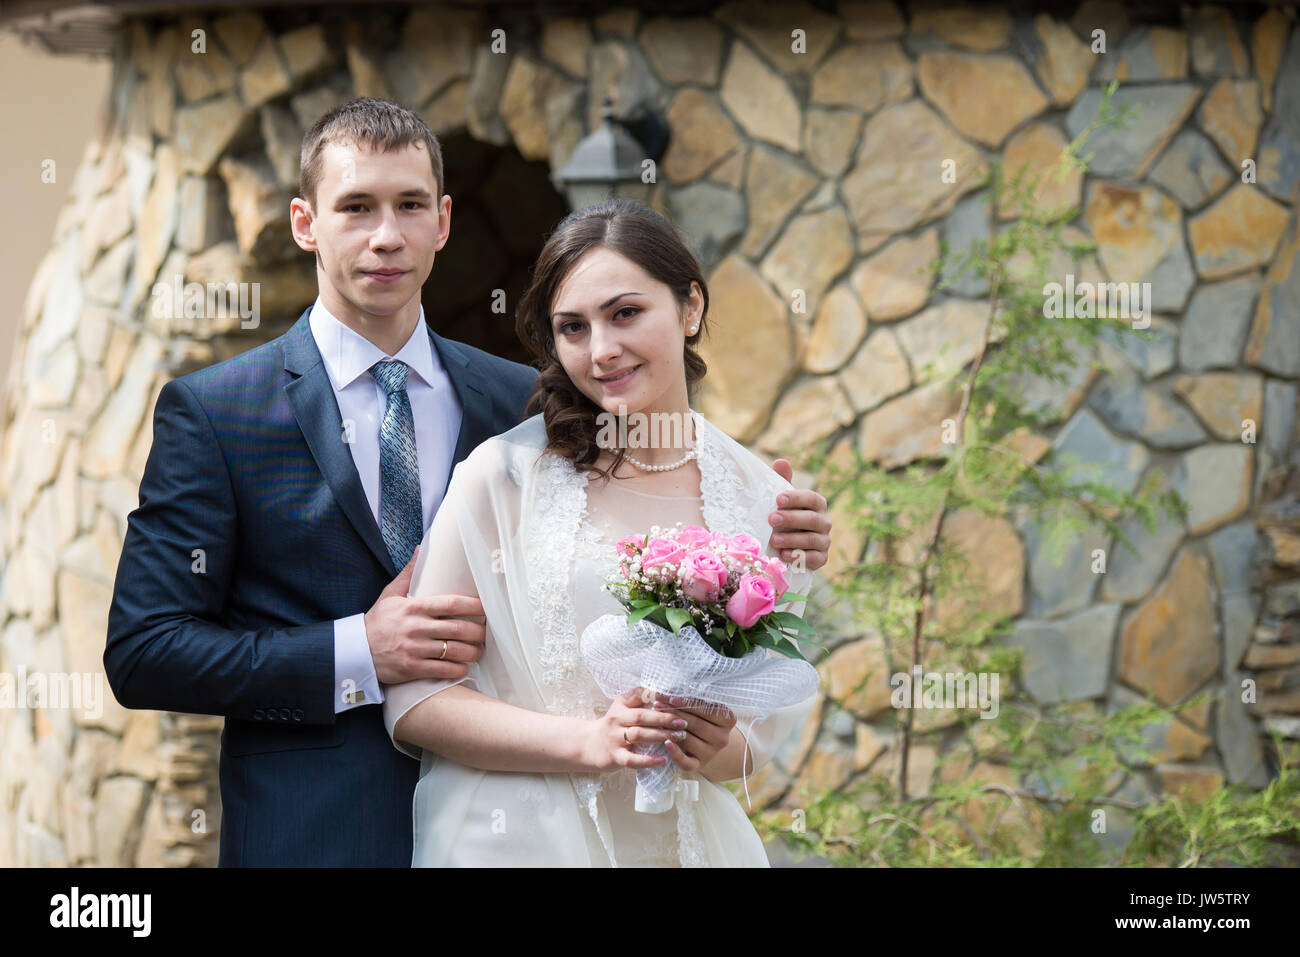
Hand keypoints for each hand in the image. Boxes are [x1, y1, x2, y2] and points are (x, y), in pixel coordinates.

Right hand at [364, 545, 487, 683]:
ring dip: (473, 652)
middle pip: (459, 628)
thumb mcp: (390, 595)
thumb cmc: (377, 622)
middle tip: (487, 634)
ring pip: (454, 650)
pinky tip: (464, 668)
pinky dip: (458, 670)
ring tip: (479, 651)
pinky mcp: (412, 668)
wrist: (355, 651)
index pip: (452, 603)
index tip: (487, 608)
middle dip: (478, 632)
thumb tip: (421, 549)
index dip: (474, 606)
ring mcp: (415, 649)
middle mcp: (417, 627)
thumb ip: (408, 574)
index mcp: (414, 607)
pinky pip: (442, 670)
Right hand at [582, 687, 682, 771]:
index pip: (640, 695)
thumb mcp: (624, 709)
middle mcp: (616, 719)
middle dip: (664, 719)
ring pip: (638, 735)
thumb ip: (642, 703)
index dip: (660, 696)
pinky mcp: (614, 756)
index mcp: (621, 704)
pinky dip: (648, 760)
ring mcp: (614, 738)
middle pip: (641, 716)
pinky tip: (663, 760)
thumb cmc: (615, 726)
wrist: (590, 745)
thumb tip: (672, 698)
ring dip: (660, 735)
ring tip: (678, 737)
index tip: (678, 700)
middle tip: (683, 723)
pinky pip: (632, 759)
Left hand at [651, 693, 736, 772]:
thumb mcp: (702, 708)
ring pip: (689, 740)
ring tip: (657, 720)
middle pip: (696, 724)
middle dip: (675, 713)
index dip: (687, 703)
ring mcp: (711, 753)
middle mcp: (722, 738)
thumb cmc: (701, 718)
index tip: (670, 697)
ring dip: (671, 730)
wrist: (706, 743)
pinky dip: (676, 754)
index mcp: (728, 720)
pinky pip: (686, 762)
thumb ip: (692, 700)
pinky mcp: (699, 765)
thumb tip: (670, 690)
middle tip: (657, 704)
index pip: (707, 709)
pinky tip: (666, 744)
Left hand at [769, 459, 831, 570]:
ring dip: (792, 539)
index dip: (796, 498)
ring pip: (813, 540)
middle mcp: (824, 522)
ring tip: (773, 539)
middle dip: (791, 519)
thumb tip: (781, 462)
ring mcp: (824, 541)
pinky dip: (800, 557)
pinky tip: (784, 555)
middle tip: (771, 519)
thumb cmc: (784, 515)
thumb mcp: (782, 499)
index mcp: (817, 504)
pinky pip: (815, 558)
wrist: (787, 545)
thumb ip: (782, 481)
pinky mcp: (821, 558)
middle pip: (812, 519)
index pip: (811, 498)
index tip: (778, 498)